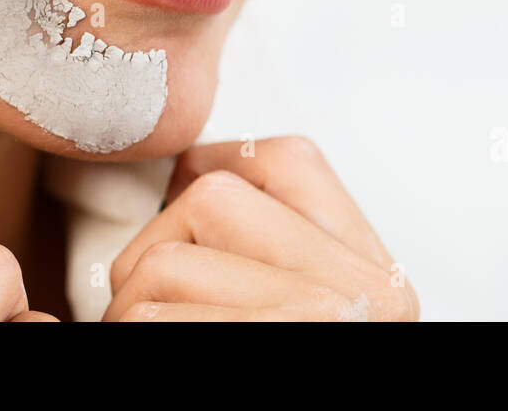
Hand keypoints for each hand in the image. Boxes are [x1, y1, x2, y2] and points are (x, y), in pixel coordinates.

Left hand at [105, 137, 416, 320]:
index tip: (177, 223)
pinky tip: (158, 346)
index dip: (205, 176)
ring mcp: (323, 320)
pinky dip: (129, 332)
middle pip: (210, 199)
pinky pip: (145, 316)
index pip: (282, 160)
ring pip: (162, 263)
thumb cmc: (290, 346)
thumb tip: (181, 178)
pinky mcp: (268, 344)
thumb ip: (272, 245)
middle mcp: (365, 295)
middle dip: (154, 254)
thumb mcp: (315, 305)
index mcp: (378, 275)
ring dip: (130, 309)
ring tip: (159, 331)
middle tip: (149, 307)